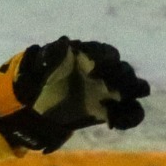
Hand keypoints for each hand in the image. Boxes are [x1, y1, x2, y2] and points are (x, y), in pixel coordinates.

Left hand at [0, 36, 150, 152]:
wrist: (33, 106)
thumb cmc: (37, 80)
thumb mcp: (38, 65)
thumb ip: (51, 54)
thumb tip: (64, 42)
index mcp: (89, 56)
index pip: (106, 53)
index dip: (104, 59)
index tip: (93, 68)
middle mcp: (104, 72)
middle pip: (123, 70)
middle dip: (121, 77)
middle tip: (112, 87)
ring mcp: (108, 92)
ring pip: (132, 89)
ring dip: (131, 94)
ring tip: (121, 102)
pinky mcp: (108, 111)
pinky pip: (129, 112)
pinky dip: (128, 117)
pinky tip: (113, 123)